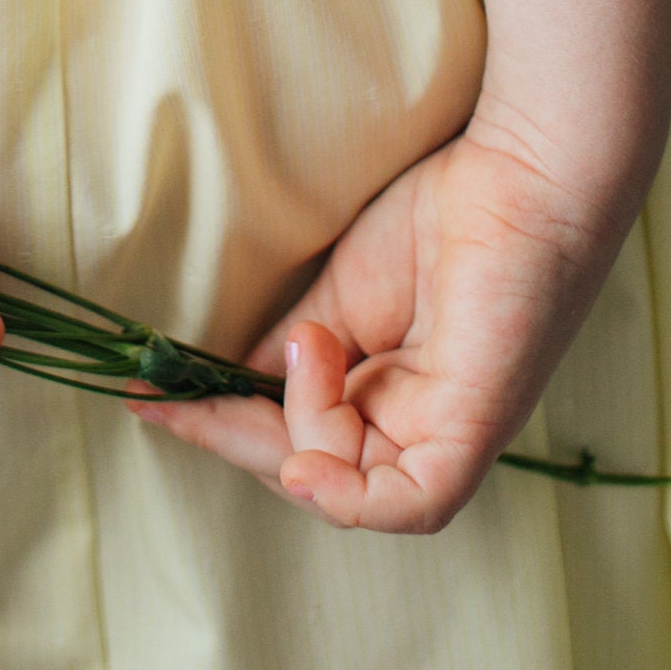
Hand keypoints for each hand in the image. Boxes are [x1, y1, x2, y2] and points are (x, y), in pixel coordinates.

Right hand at [129, 122, 630, 531]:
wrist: (521, 167)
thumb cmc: (444, 216)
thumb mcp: (343, 294)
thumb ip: (291, 349)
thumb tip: (229, 384)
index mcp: (392, 402)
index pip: (298, 440)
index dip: (222, 427)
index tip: (148, 398)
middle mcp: (420, 432)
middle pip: (312, 472)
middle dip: (237, 436)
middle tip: (171, 396)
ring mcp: (450, 437)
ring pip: (346, 486)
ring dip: (301, 423)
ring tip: (314, 340)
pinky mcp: (475, 430)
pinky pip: (408, 502)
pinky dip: (349, 497)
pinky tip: (305, 464)